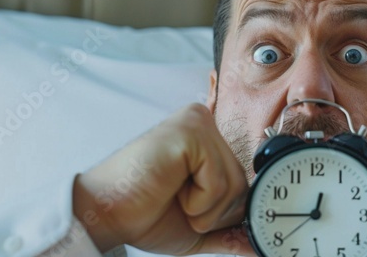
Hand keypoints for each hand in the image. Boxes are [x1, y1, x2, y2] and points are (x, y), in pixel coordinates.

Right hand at [71, 104, 253, 255]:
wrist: (105, 217)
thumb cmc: (145, 215)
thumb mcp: (199, 227)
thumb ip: (231, 232)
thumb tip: (260, 246)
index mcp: (208, 140)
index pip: (245, 182)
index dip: (228, 211)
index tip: (199, 218)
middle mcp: (205, 123)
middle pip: (244, 185)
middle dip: (214, 213)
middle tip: (178, 205)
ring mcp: (197, 123)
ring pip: (235, 185)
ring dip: (204, 209)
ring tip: (173, 197)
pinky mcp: (190, 132)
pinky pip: (219, 182)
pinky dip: (197, 202)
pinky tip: (170, 189)